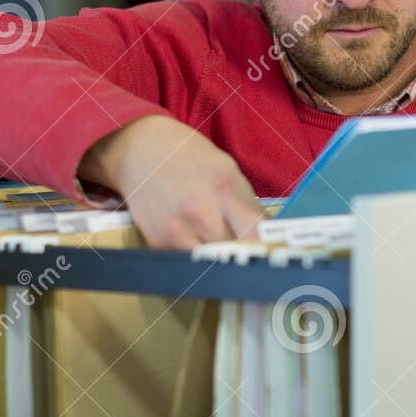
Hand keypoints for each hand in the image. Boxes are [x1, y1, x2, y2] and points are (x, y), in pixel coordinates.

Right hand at [81, 115, 262, 247]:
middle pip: (236, 255)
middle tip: (256, 260)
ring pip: (213, 265)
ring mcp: (177, 231)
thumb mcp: (228, 170)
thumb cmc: (190, 158)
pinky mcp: (159, 244)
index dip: (269, 249)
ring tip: (228, 255)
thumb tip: (269, 238)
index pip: (256, 234)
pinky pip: (189, 263)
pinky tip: (200, 245)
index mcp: (224, 189)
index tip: (276, 255)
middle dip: (248, 258)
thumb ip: (248, 205)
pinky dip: (199, 261)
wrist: (139, 150)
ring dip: (223, 264)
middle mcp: (200, 213)